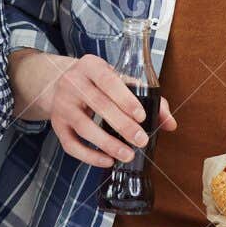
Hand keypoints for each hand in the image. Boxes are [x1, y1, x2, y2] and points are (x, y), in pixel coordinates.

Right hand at [38, 52, 175, 167]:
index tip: (141, 116)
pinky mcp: (56, 124)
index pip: (107, 80)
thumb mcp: (117, 79)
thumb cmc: (97, 82)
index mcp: (90, 66)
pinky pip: (70, 143)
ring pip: (83, 126)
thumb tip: (169, 123)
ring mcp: (62, 104)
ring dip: (107, 143)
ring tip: (128, 154)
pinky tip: (107, 160)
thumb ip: (146, 97)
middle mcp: (72, 82)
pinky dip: (88, 155)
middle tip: (141, 140)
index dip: (124, 98)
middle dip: (122, 125)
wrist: (58, 82)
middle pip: (97, 105)